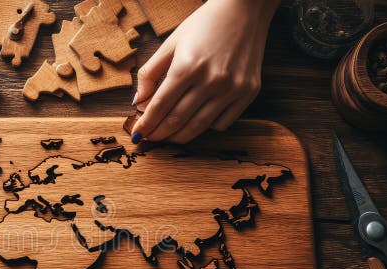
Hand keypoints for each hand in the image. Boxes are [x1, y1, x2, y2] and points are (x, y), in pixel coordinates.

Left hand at [131, 0, 278, 142]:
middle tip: (151, 138)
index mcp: (187, 66)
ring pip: (199, 126)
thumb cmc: (204, 25)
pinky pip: (223, 123)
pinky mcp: (249, 92)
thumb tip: (138, 102)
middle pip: (177, 120)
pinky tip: (197, 120)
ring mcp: (232, 88)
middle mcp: (211, 80)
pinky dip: (207, 127)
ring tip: (169, 137)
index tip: (139, 134)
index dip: (147, 123)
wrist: (244, 10)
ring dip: (180, 136)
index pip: (160, 105)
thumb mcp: (171, 43)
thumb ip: (150, 73)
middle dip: (160, 134)